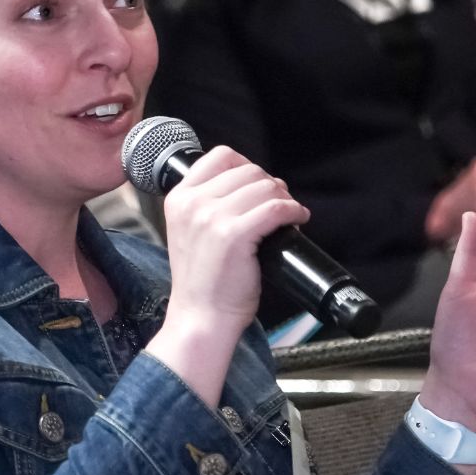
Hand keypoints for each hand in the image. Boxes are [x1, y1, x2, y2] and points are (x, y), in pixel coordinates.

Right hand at [146, 147, 308, 404]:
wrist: (200, 318)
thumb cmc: (202, 282)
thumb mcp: (191, 232)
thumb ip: (209, 205)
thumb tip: (253, 184)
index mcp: (178, 198)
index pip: (220, 156)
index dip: (247, 166)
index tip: (259, 185)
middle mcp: (192, 203)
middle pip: (247, 169)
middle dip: (270, 184)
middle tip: (280, 203)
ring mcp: (211, 217)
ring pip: (264, 186)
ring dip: (284, 198)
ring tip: (289, 214)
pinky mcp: (234, 234)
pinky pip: (276, 208)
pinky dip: (293, 211)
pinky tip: (297, 220)